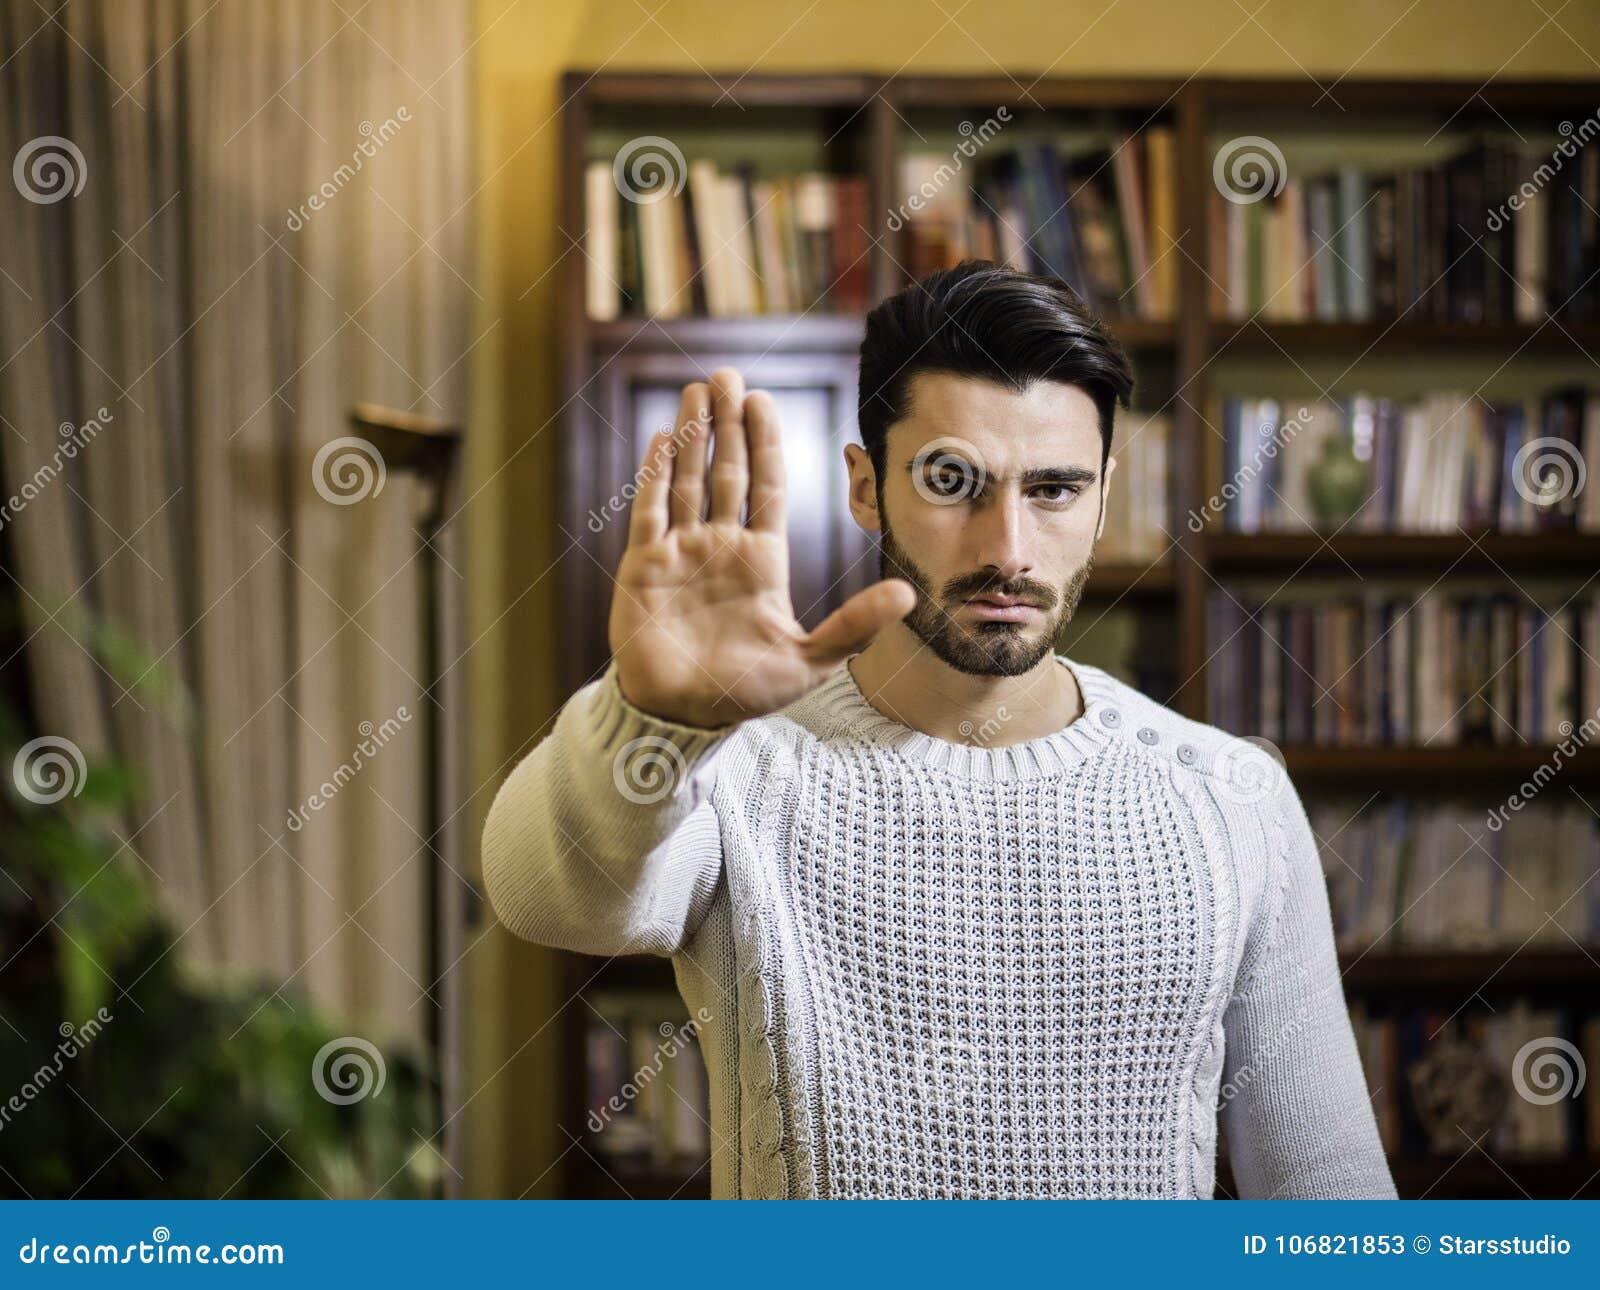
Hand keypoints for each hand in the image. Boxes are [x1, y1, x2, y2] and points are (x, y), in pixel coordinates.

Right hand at [609, 367, 915, 728]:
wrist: (680, 717)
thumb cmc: (743, 693)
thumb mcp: (810, 661)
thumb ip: (854, 626)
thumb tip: (909, 595)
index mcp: (761, 561)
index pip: (765, 487)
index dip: (764, 444)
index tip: (764, 402)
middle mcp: (721, 546)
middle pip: (725, 471)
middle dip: (727, 423)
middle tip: (728, 375)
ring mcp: (681, 552)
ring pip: (688, 479)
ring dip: (693, 435)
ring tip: (698, 390)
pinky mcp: (644, 566)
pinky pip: (650, 510)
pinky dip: (656, 474)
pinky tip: (664, 437)